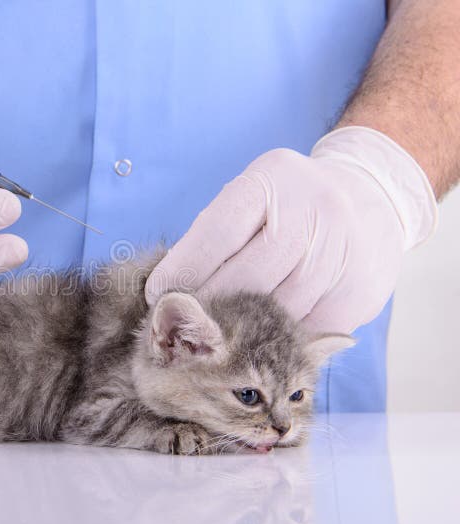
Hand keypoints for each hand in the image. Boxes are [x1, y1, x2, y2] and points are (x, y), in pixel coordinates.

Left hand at [146, 127, 437, 333]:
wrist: (368, 196)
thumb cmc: (285, 205)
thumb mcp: (248, 198)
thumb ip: (211, 237)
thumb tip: (165, 296)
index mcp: (270, 181)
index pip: (216, 235)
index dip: (182, 272)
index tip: (158, 296)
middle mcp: (311, 212)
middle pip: (246, 279)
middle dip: (206, 309)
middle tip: (183, 328)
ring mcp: (341, 252)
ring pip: (275, 311)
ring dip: (242, 332)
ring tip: (219, 338)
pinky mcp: (359, 291)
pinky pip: (307, 331)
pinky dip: (279, 339)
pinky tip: (264, 337)